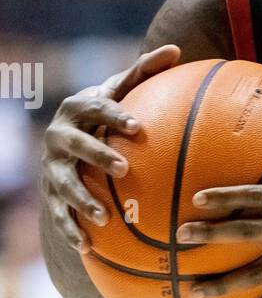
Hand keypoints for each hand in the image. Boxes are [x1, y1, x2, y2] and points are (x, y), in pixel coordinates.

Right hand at [41, 44, 180, 252]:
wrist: (64, 136)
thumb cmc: (103, 112)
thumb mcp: (119, 90)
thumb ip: (144, 72)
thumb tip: (176, 50)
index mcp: (78, 107)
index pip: (95, 107)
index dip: (114, 115)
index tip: (137, 127)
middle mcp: (60, 135)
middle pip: (76, 144)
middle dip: (96, 155)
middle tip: (123, 169)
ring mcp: (53, 165)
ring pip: (64, 183)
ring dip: (82, 200)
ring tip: (104, 217)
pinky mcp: (50, 192)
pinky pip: (58, 214)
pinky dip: (70, 231)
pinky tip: (88, 247)